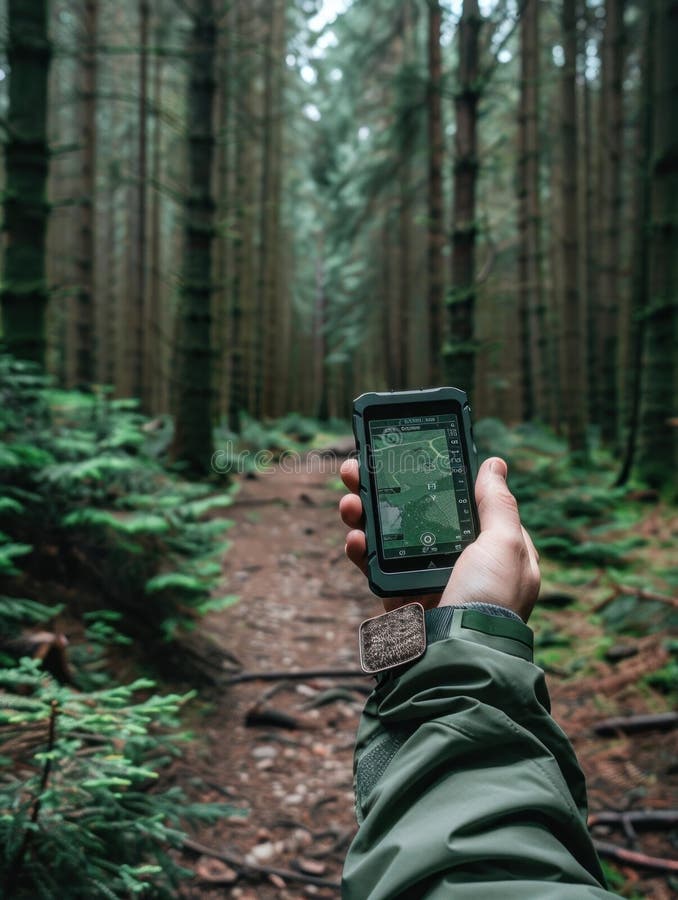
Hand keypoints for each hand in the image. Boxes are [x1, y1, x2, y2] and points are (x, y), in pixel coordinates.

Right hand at [339, 456, 539, 621]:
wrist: (458, 659)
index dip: (437, 478)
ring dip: (366, 514)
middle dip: (388, 490)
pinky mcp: (401, 599)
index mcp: (493, 549)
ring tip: (350, 500)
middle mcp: (461, 563)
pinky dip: (362, 550)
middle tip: (362, 469)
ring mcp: (428, 580)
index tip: (411, 458)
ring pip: (391, 537)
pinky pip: (376, 568)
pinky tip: (354, 538)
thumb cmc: (490, 600)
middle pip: (418, 514)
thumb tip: (494, 464)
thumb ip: (497, 502)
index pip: (462, 502)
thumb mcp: (505, 543)